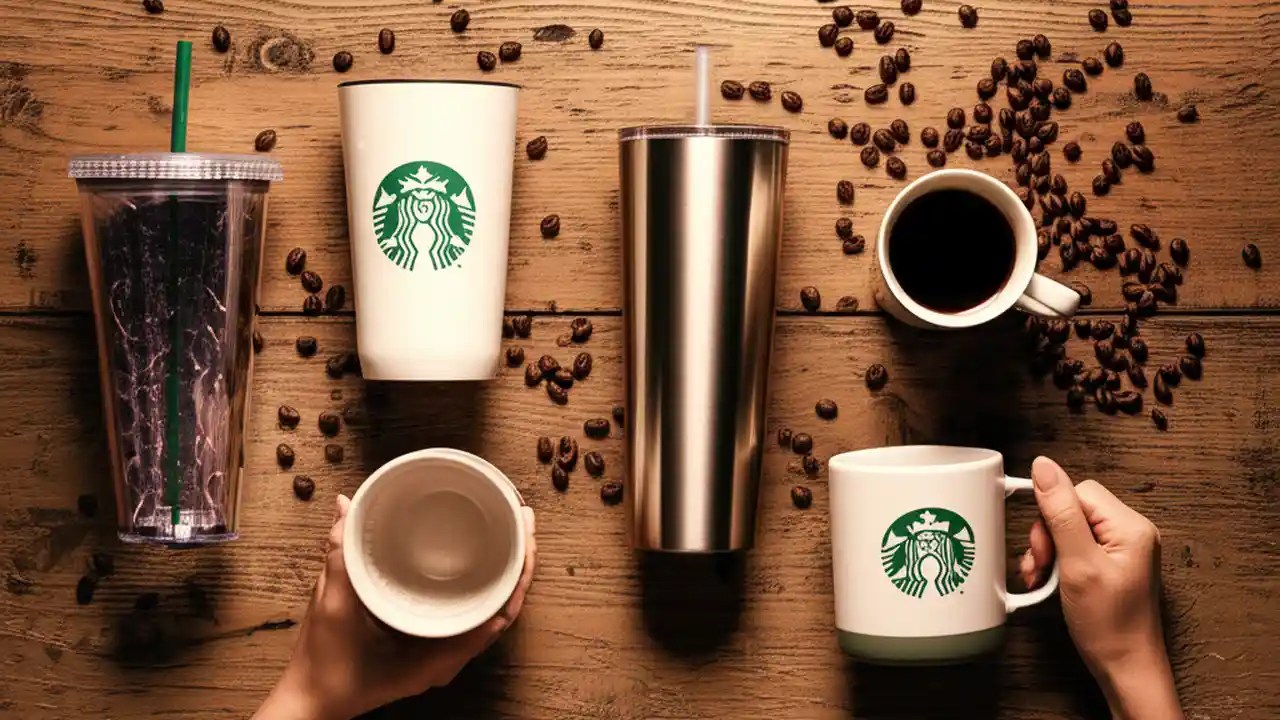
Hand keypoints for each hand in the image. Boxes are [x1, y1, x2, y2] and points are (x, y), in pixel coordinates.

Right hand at [254, 495, 536, 719]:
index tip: (527, 539)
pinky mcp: (430, 645)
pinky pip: (471, 616)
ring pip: (490, 613)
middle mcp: (447, 659)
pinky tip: (489, 563)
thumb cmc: (324, 666)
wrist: (311, 702)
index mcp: (437, 658)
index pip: (500, 616)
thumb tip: (345, 507)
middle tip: (525, 520)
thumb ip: (340, 559)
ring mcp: (441, 653)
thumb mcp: (330, 608)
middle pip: (503, 610)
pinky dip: (486, 588)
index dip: (520, 576)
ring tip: (517, 532)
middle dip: (519, 566)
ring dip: (506, 575)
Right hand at [1021, 456, 1182, 719]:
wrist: (1125, 668)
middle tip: (1042, 566)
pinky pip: (1077, 546)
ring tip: (1044, 578)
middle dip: (1048, 536)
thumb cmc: (1110, 626)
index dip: (1051, 516)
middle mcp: (1131, 532)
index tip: (1044, 549)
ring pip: (1070, 528)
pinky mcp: (1113, 563)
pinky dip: (1058, 562)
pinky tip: (1052, 581)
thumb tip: (1044, 466)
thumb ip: (1060, 513)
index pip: (1077, 493)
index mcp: (1130, 526)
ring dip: (1049, 551)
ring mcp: (1123, 549)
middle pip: (1072, 508)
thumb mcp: (1077, 565)